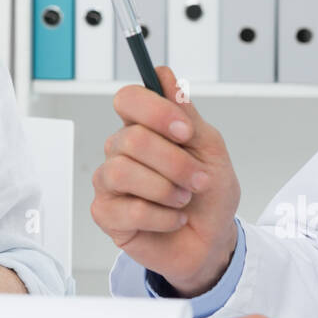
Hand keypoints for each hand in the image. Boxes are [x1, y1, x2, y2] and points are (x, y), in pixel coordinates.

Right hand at [91, 65, 240, 295]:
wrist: (211, 241)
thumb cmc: (209, 195)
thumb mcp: (210, 149)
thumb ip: (186, 114)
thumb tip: (165, 76)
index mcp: (145, 127)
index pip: (129, 99)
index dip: (155, 111)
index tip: (185, 131)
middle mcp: (121, 150)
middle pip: (131, 138)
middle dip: (175, 162)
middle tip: (198, 180)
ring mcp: (110, 181)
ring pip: (122, 172)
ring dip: (165, 190)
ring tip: (183, 201)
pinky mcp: (106, 213)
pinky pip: (127, 209)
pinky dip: (161, 217)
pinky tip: (173, 219)